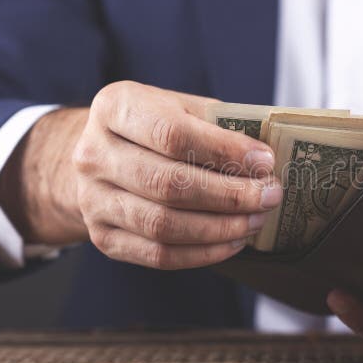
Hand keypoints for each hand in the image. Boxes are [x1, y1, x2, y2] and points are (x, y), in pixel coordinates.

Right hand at [0, 81, 281, 268]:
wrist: (99, 155)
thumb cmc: (154, 127)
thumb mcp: (179, 107)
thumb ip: (217, 125)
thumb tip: (265, 159)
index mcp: (116, 107)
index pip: (172, 134)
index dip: (224, 151)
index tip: (265, 162)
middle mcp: (94, 154)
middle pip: (168, 184)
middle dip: (229, 195)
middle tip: (269, 196)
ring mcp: (93, 199)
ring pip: (163, 225)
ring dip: (220, 228)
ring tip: (256, 221)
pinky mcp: (103, 237)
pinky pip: (158, 255)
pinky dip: (203, 253)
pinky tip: (233, 242)